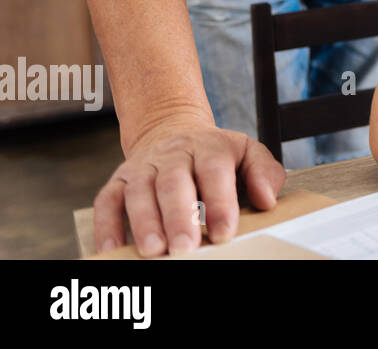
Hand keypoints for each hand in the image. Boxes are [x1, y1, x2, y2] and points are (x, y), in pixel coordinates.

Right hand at [93, 118, 283, 255]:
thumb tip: (267, 200)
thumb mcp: (248, 153)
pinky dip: (107, 226)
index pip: (214, 171)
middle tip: (186, 248)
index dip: (219, 203)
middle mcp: (173, 154)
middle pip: (174, 182)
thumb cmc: (215, 155)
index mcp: (210, 147)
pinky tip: (113, 249)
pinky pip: (107, 202)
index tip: (224, 233)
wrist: (172, 131)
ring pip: (139, 192)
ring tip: (154, 250)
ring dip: (144, 223)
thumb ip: (264, 173)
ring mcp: (143, 167)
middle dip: (179, 217)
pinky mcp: (118, 181)